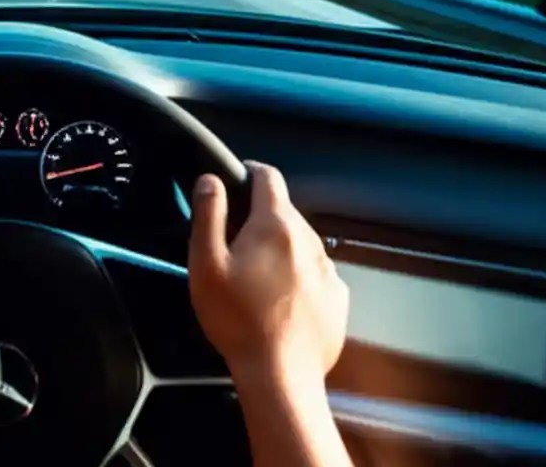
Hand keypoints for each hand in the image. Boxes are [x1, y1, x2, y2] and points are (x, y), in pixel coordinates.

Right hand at [188, 162, 348, 390]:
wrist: (280, 374)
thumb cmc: (237, 319)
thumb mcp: (206, 264)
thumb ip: (207, 215)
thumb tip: (210, 180)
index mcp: (275, 225)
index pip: (268, 176)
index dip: (249, 171)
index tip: (235, 179)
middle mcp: (309, 239)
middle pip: (284, 212)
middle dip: (260, 217)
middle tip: (234, 243)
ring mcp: (329, 269)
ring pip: (301, 243)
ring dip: (280, 248)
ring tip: (256, 277)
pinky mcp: (338, 297)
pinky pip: (315, 273)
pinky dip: (298, 276)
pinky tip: (280, 300)